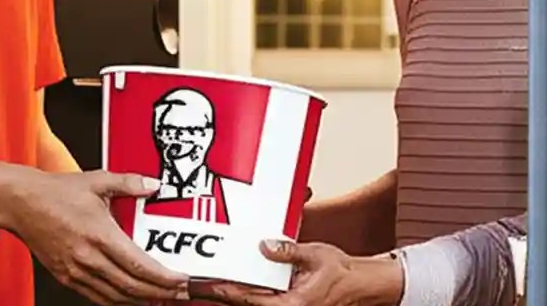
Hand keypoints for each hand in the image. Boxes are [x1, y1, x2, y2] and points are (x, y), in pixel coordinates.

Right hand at [7, 170, 189, 304]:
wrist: (21, 203)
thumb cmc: (55, 193)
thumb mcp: (97, 181)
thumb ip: (129, 183)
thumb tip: (152, 185)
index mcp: (99, 234)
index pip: (138, 265)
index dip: (163, 278)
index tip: (180, 280)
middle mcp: (88, 257)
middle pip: (131, 286)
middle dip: (160, 294)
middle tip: (180, 294)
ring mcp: (76, 270)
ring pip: (115, 296)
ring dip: (141, 301)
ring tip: (161, 298)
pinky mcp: (67, 276)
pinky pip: (97, 297)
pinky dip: (118, 301)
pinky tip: (131, 298)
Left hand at [189, 240, 402, 305]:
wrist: (357, 284)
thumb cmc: (339, 273)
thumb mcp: (315, 256)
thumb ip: (288, 252)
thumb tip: (265, 246)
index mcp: (290, 304)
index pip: (246, 297)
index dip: (222, 289)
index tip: (201, 284)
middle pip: (240, 301)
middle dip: (216, 291)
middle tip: (189, 281)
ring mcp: (280, 305)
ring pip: (245, 299)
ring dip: (227, 289)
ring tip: (201, 279)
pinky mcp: (281, 300)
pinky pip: (255, 295)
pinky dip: (240, 287)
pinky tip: (226, 279)